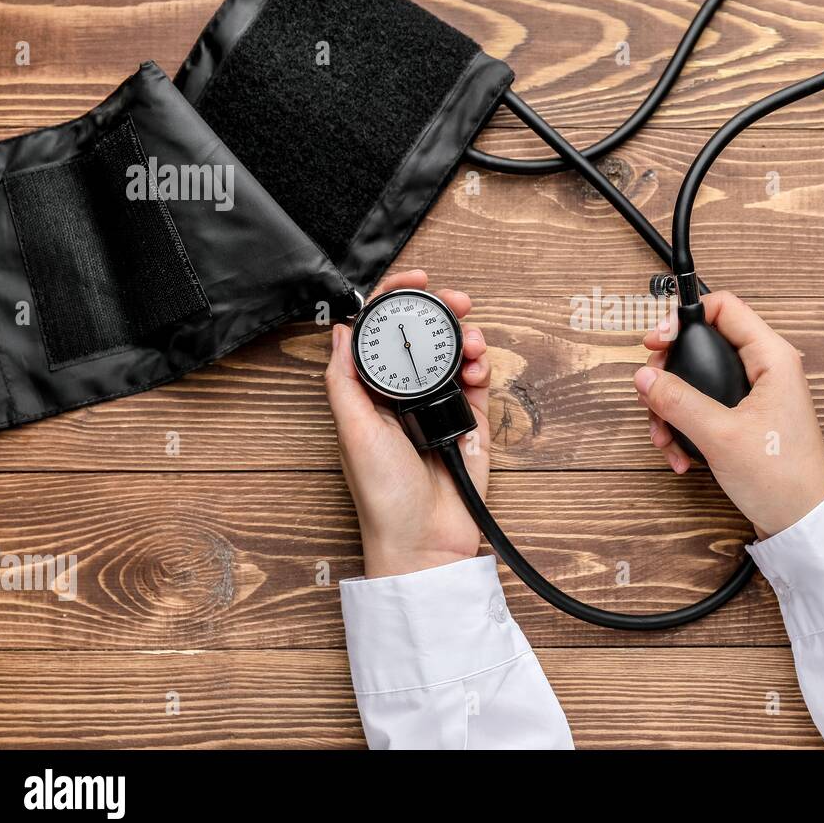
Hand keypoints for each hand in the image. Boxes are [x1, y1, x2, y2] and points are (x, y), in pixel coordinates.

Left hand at [325, 269, 491, 578]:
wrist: (424, 540)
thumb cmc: (382, 495)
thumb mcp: (352, 430)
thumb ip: (344, 379)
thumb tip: (341, 328)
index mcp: (371, 394)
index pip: (381, 333)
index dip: (396, 300)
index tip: (417, 281)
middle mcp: (405, 396)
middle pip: (425, 338)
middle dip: (442, 313)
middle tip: (458, 302)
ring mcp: (440, 408)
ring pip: (456, 356)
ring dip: (467, 339)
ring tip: (472, 342)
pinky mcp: (471, 425)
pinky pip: (480, 384)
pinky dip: (482, 369)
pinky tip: (479, 369)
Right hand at [634, 292, 823, 540]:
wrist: (801, 523)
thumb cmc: (781, 478)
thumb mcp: (720, 435)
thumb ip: (678, 400)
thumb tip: (645, 376)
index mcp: (771, 357)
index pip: (724, 307)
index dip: (684, 318)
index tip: (656, 342)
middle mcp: (765, 369)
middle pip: (703, 345)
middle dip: (670, 373)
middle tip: (651, 396)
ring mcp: (755, 395)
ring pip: (698, 381)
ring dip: (672, 409)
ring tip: (665, 439)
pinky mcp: (746, 419)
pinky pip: (704, 408)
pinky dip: (685, 428)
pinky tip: (681, 457)